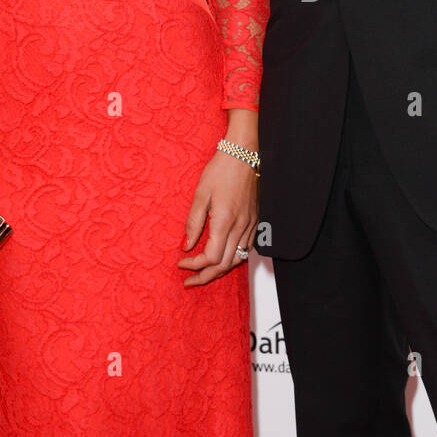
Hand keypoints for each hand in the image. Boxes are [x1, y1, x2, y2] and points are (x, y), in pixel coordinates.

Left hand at [178, 148, 258, 287]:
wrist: (243, 155)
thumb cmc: (221, 170)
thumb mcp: (200, 194)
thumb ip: (193, 222)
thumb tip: (187, 245)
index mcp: (225, 221)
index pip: (210, 257)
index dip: (194, 265)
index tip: (181, 263)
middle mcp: (240, 227)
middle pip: (224, 265)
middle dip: (205, 276)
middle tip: (189, 281)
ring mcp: (250, 226)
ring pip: (237, 260)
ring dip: (219, 270)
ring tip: (203, 273)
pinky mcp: (255, 222)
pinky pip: (245, 249)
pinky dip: (232, 259)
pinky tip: (222, 258)